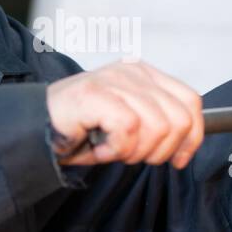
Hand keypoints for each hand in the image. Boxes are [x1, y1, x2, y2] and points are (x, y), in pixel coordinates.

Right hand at [46, 61, 203, 167]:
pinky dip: (115, 150)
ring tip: (111, 149)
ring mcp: (114, 80)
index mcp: (144, 74)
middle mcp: (132, 72)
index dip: (192, 136)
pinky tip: (99, 148)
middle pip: (178, 119)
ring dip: (133, 152)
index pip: (190, 101)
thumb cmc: (81, 128)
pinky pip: (128, 129)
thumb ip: (157, 124)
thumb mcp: (130, 123)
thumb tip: (186, 144)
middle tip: (132, 156)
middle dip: (159, 150)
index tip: (179, 159)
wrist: (39, 127)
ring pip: (156, 127)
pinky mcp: (97, 93)